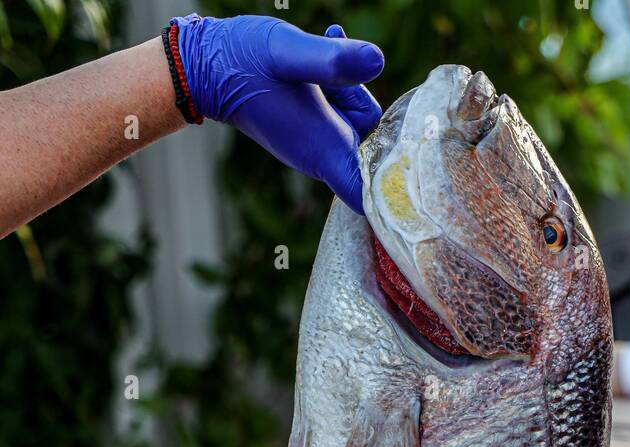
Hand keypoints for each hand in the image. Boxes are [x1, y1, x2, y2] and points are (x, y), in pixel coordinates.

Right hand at [173, 14, 383, 213]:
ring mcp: (316, 144)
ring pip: (359, 122)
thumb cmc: (242, 61)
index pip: (370, 195)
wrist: (204, 66)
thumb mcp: (290, 52)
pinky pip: (340, 111)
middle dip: (367, 104)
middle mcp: (323, 156)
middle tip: (334, 70)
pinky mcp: (310, 129)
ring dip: (350, 87)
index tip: (401, 157)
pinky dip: (339, 84)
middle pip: (374, 144)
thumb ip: (333, 60)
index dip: (391, 187)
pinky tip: (330, 42)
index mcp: (325, 152)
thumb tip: (378, 60)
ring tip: (322, 54)